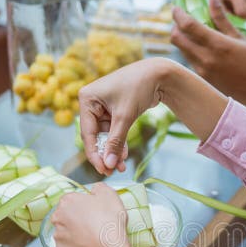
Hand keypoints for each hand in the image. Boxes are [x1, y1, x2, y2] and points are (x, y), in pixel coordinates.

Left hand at [51, 182, 130, 246]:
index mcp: (67, 201)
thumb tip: (95, 190)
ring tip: (92, 240)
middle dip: (77, 221)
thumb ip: (99, 188)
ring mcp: (57, 236)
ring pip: (65, 234)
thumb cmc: (108, 220)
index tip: (95, 213)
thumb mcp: (110, 194)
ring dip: (75, 236)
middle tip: (93, 226)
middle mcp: (57, 217)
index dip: (85, 207)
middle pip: (66, 217)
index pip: (72, 201)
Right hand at [78, 57, 175, 174]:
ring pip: (106, 136)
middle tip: (112, 172)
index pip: (87, 132)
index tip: (103, 170)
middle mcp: (92, 103)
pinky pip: (114, 132)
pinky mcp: (115, 111)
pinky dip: (119, 143)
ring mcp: (103, 107)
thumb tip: (109, 164)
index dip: (95, 153)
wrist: (158, 74)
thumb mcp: (125, 116)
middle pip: (95, 136)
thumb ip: (116, 141)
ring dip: (114, 151)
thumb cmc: (138, 88)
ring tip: (122, 167)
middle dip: (105, 154)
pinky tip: (124, 157)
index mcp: (87, 99)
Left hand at [172, 0, 245, 113]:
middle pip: (176, 38)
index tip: (177, 8)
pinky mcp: (202, 80)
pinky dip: (191, 51)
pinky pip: (189, 61)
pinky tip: (203, 49)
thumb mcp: (241, 38)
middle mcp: (205, 59)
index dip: (178, 14)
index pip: (187, 25)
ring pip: (181, 50)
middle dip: (176, 26)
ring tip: (195, 34)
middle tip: (184, 21)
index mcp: (217, 45)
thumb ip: (222, 18)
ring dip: (183, 39)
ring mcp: (202, 72)